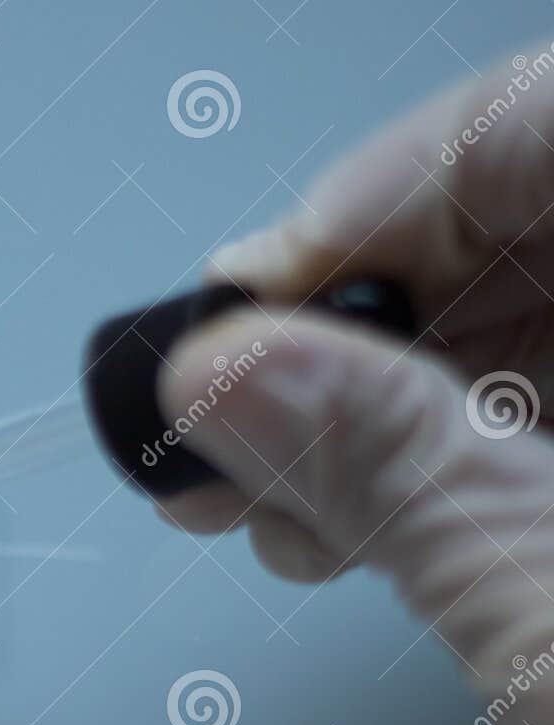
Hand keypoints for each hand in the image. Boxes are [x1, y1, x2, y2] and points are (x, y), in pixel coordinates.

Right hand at [156, 44, 553, 724]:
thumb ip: (398, 472)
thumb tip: (227, 368)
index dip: (393, 188)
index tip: (249, 292)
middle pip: (527, 230)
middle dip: (345, 317)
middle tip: (214, 401)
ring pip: (512, 330)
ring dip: (354, 403)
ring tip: (245, 492)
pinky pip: (515, 423)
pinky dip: (405, 466)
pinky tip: (323, 525)